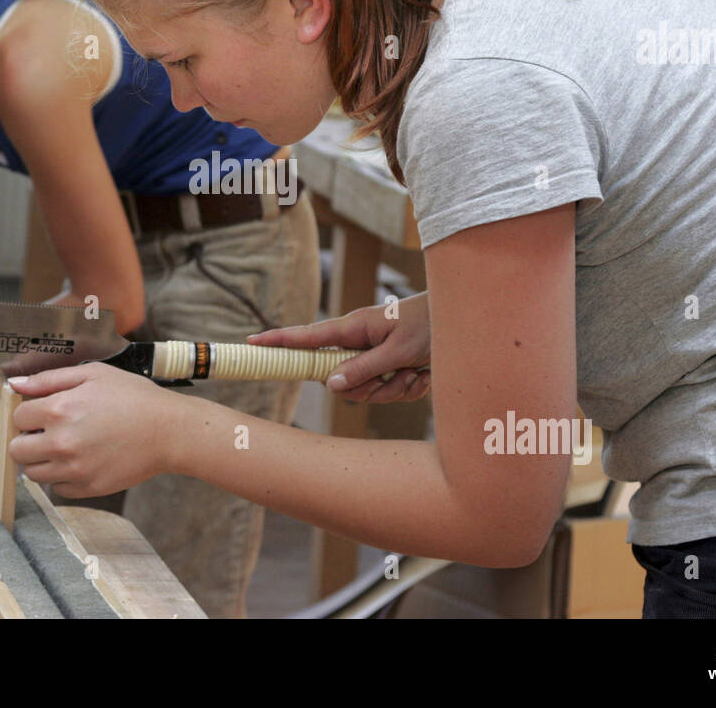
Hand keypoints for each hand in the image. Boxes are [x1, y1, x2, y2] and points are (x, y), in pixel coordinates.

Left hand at [7, 364, 184, 497]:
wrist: (168, 430)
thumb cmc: (133, 397)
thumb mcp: (93, 374)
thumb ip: (49, 379)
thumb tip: (15, 384)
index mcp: (58, 410)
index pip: (17, 418)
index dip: (29, 413)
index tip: (43, 413)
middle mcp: (61, 443)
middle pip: (17, 450)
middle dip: (28, 439)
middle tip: (49, 432)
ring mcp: (74, 469)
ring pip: (33, 473)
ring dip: (42, 460)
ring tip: (66, 446)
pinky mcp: (88, 488)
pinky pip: (57, 488)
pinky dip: (62, 477)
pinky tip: (81, 460)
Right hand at [247, 292, 430, 402]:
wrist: (463, 322)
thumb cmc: (430, 325)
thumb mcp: (398, 350)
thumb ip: (363, 369)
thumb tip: (330, 383)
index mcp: (354, 329)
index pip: (307, 337)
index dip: (279, 341)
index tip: (253, 343)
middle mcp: (361, 344)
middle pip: (342, 381)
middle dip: (371, 389)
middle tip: (398, 375)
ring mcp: (375, 358)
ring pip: (368, 392)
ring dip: (395, 389)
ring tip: (417, 370)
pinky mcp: (391, 369)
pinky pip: (389, 393)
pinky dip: (409, 388)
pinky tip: (424, 375)